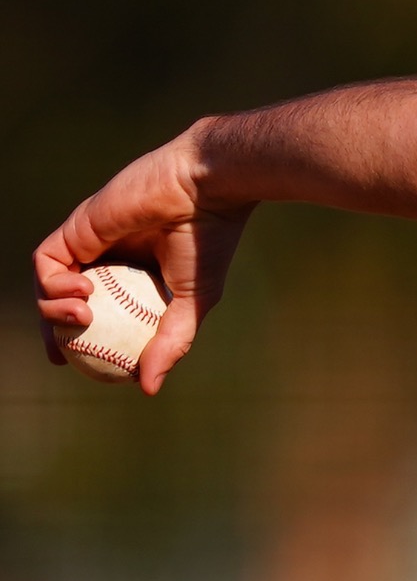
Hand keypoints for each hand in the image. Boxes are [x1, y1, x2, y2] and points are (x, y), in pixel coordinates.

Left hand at [33, 120, 253, 393]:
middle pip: (64, 301)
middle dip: (53, 330)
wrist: (204, 192)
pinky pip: (46, 262)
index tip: (82, 364)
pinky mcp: (74, 226)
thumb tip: (148, 389)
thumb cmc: (206, 244)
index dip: (83, 340)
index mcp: (136, 275)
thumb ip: (169, 343)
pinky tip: (83, 292)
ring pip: (47, 284)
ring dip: (52, 310)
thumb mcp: (192, 304)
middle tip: (61, 354)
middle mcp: (107, 257)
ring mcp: (87, 241)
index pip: (100, 312)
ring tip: (82, 317)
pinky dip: (53, 284)